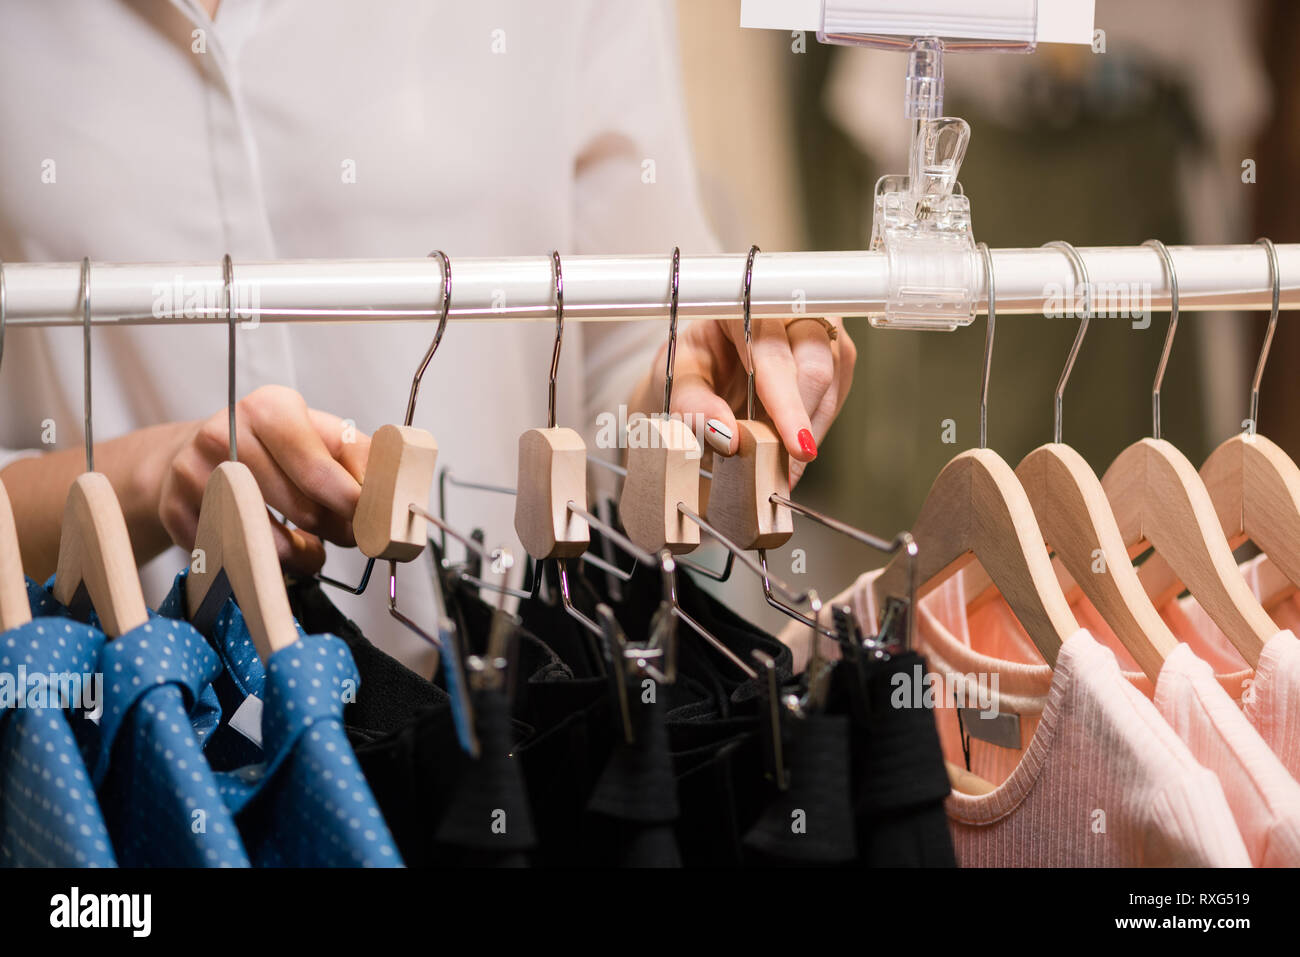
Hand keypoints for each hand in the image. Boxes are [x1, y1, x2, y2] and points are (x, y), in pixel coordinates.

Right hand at [158, 385, 370, 573]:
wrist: (196, 455)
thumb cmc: (273, 449)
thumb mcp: (318, 437)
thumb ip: (360, 459)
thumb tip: (394, 493)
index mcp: (271, 408)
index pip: (318, 466)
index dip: (350, 502)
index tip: (372, 522)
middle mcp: (227, 433)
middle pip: (298, 506)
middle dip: (334, 530)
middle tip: (348, 537)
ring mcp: (194, 472)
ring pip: (266, 538)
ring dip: (301, 555)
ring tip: (311, 549)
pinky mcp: (175, 509)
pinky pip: (233, 554)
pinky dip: (262, 563)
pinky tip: (272, 549)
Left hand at [632, 316, 855, 486]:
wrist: (708, 367)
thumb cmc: (693, 366)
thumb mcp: (676, 381)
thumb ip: (693, 405)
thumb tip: (725, 437)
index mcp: (744, 303)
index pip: (773, 352)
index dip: (786, 402)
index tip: (794, 444)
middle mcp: (790, 310)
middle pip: (816, 366)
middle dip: (801, 421)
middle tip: (781, 467)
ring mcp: (818, 329)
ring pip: (833, 384)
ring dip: (809, 429)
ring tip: (779, 463)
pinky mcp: (835, 356)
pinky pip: (836, 396)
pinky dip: (815, 427)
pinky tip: (790, 445)